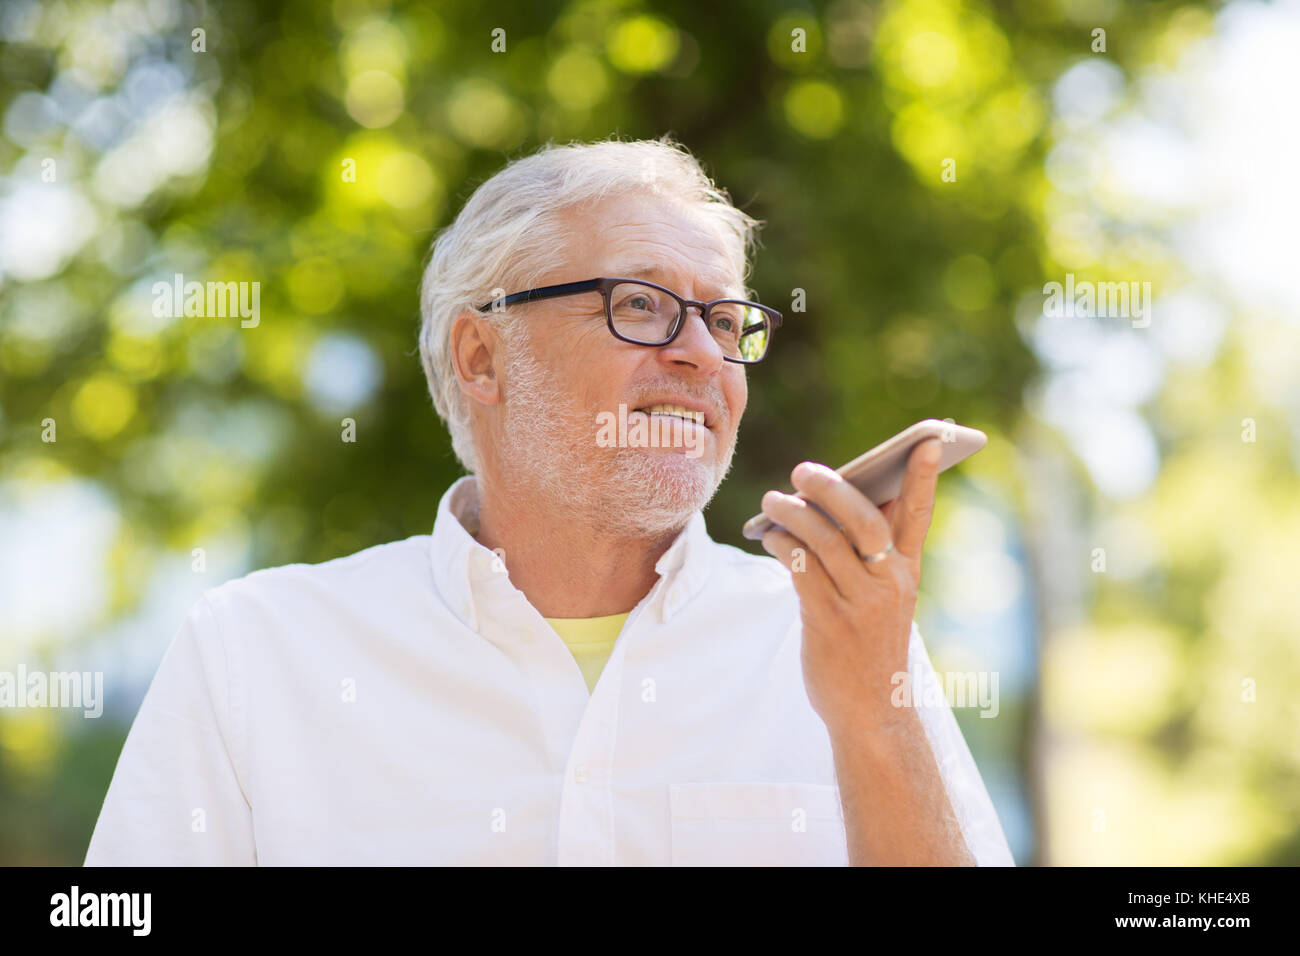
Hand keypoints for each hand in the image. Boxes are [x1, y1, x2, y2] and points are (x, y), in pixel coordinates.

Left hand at [759, 438, 942, 735]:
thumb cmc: (870, 643)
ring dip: (793, 514)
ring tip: (772, 500)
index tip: (931, 438)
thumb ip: (868, 552)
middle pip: (864, 521)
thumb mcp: (883, 597)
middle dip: (833, 489)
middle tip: (803, 470)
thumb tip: (832, 499)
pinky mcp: (828, 621)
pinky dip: (782, 544)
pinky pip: (800, 569)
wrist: (870, 712)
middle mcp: (889, 583)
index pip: (919, 516)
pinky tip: (770, 535)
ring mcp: (860, 604)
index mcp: (907, 572)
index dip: (925, 477)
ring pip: (824, 542)